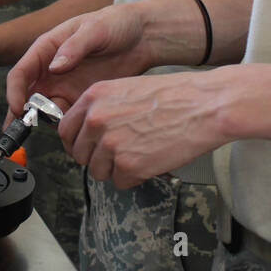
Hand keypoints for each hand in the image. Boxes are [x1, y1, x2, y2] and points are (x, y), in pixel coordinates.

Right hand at [5, 5, 152, 117]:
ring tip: (59, 126)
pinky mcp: (81, 98)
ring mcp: (65, 85)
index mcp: (47, 48)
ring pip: (45, 109)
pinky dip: (66, 124)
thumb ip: (74, 47)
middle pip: (27, 95)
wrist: (143, 36)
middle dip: (22, 114)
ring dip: (45, 120)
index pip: (21, 72)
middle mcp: (51, 69)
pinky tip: (74, 128)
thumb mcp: (95, 29)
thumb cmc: (116, 23)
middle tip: (23, 131)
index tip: (18, 108)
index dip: (15, 91)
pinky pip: (66, 115)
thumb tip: (54, 67)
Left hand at [58, 70, 226, 188]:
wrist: (204, 105)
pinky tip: (151, 158)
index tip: (86, 147)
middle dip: (96, 158)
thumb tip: (88, 131)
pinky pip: (120, 182)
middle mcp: (96, 120)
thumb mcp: (126, 89)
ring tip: (140, 151)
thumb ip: (101, 109)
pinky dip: (135, 177)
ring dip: (116, 168)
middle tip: (119, 152)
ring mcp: (111, 145)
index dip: (77, 142)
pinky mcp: (129, 166)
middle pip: (79, 155)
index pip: (65, 131)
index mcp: (94, 97)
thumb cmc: (173, 95)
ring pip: (98, 172)